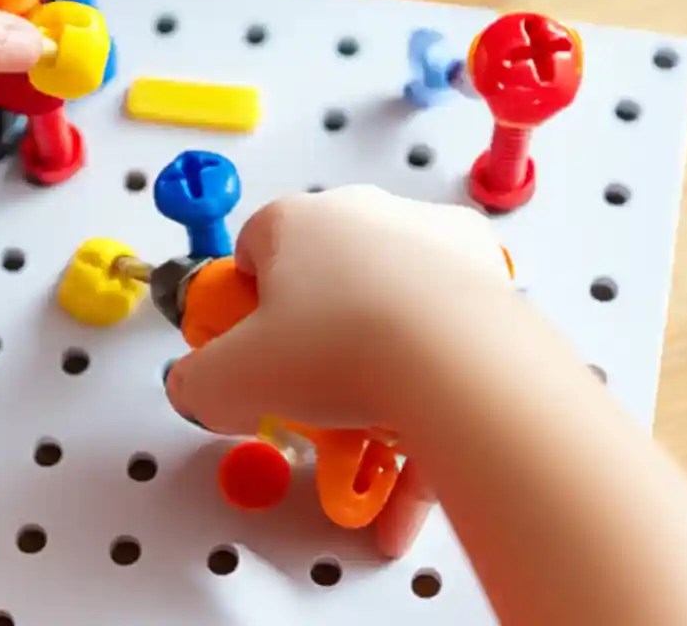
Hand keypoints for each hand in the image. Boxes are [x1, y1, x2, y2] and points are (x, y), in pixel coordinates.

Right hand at [163, 186, 513, 555]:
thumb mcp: (230, 380)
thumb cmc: (338, 349)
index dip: (246, 310)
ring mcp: (435, 245)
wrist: (459, 364)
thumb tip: (196, 388)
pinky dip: (431, 402)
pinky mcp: (490, 282)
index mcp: (298, 221)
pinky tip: (417, 470)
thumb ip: (196, 383)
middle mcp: (367, 216)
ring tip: (372, 443)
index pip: (253, 252)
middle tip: (312, 398)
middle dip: (316, 343)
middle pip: (325, 283)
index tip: (251, 357)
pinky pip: (447, 342)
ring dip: (377, 378)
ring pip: (391, 316)